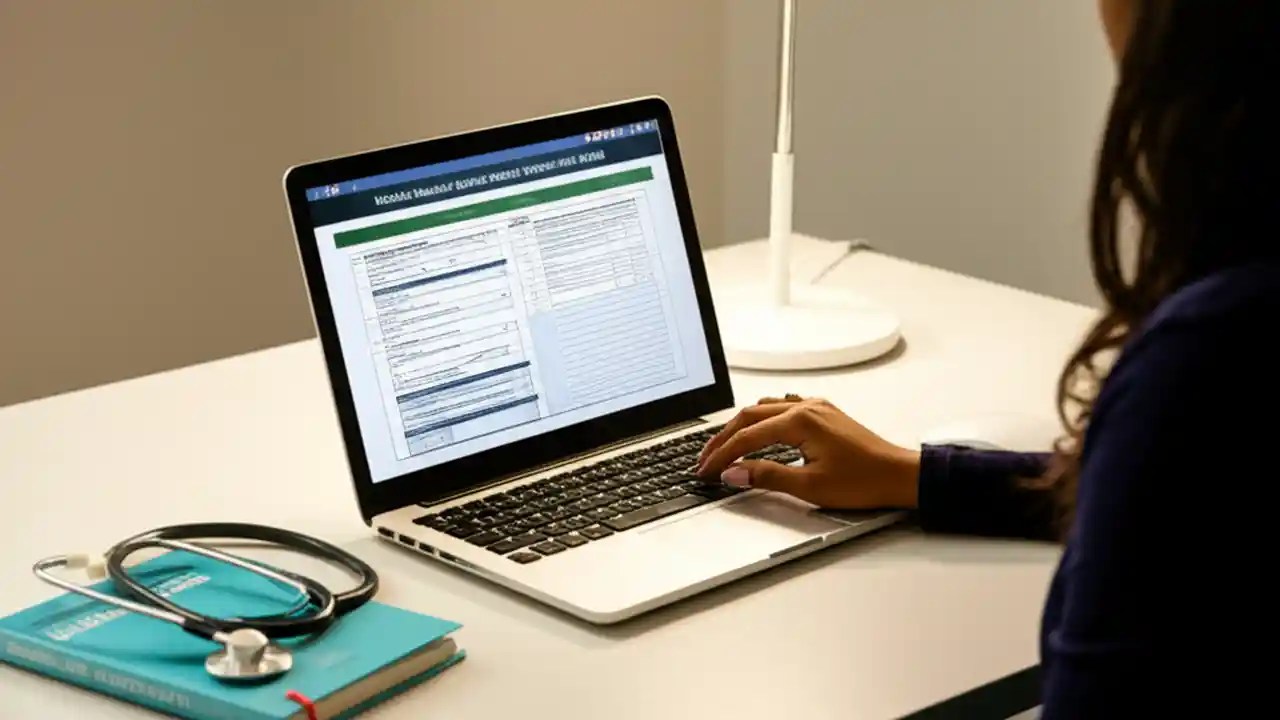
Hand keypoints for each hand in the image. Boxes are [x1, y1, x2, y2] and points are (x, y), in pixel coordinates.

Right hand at [695, 395, 920, 508]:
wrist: (899, 475)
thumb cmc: (863, 481)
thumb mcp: (809, 486)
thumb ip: (767, 477)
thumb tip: (735, 473)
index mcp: (799, 422)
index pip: (746, 437)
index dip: (721, 455)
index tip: (706, 470)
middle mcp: (806, 408)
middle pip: (749, 416)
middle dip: (723, 438)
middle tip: (705, 458)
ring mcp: (816, 407)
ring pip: (764, 408)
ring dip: (741, 425)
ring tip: (725, 445)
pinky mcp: (824, 413)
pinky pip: (784, 406)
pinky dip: (763, 417)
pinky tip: (760, 429)